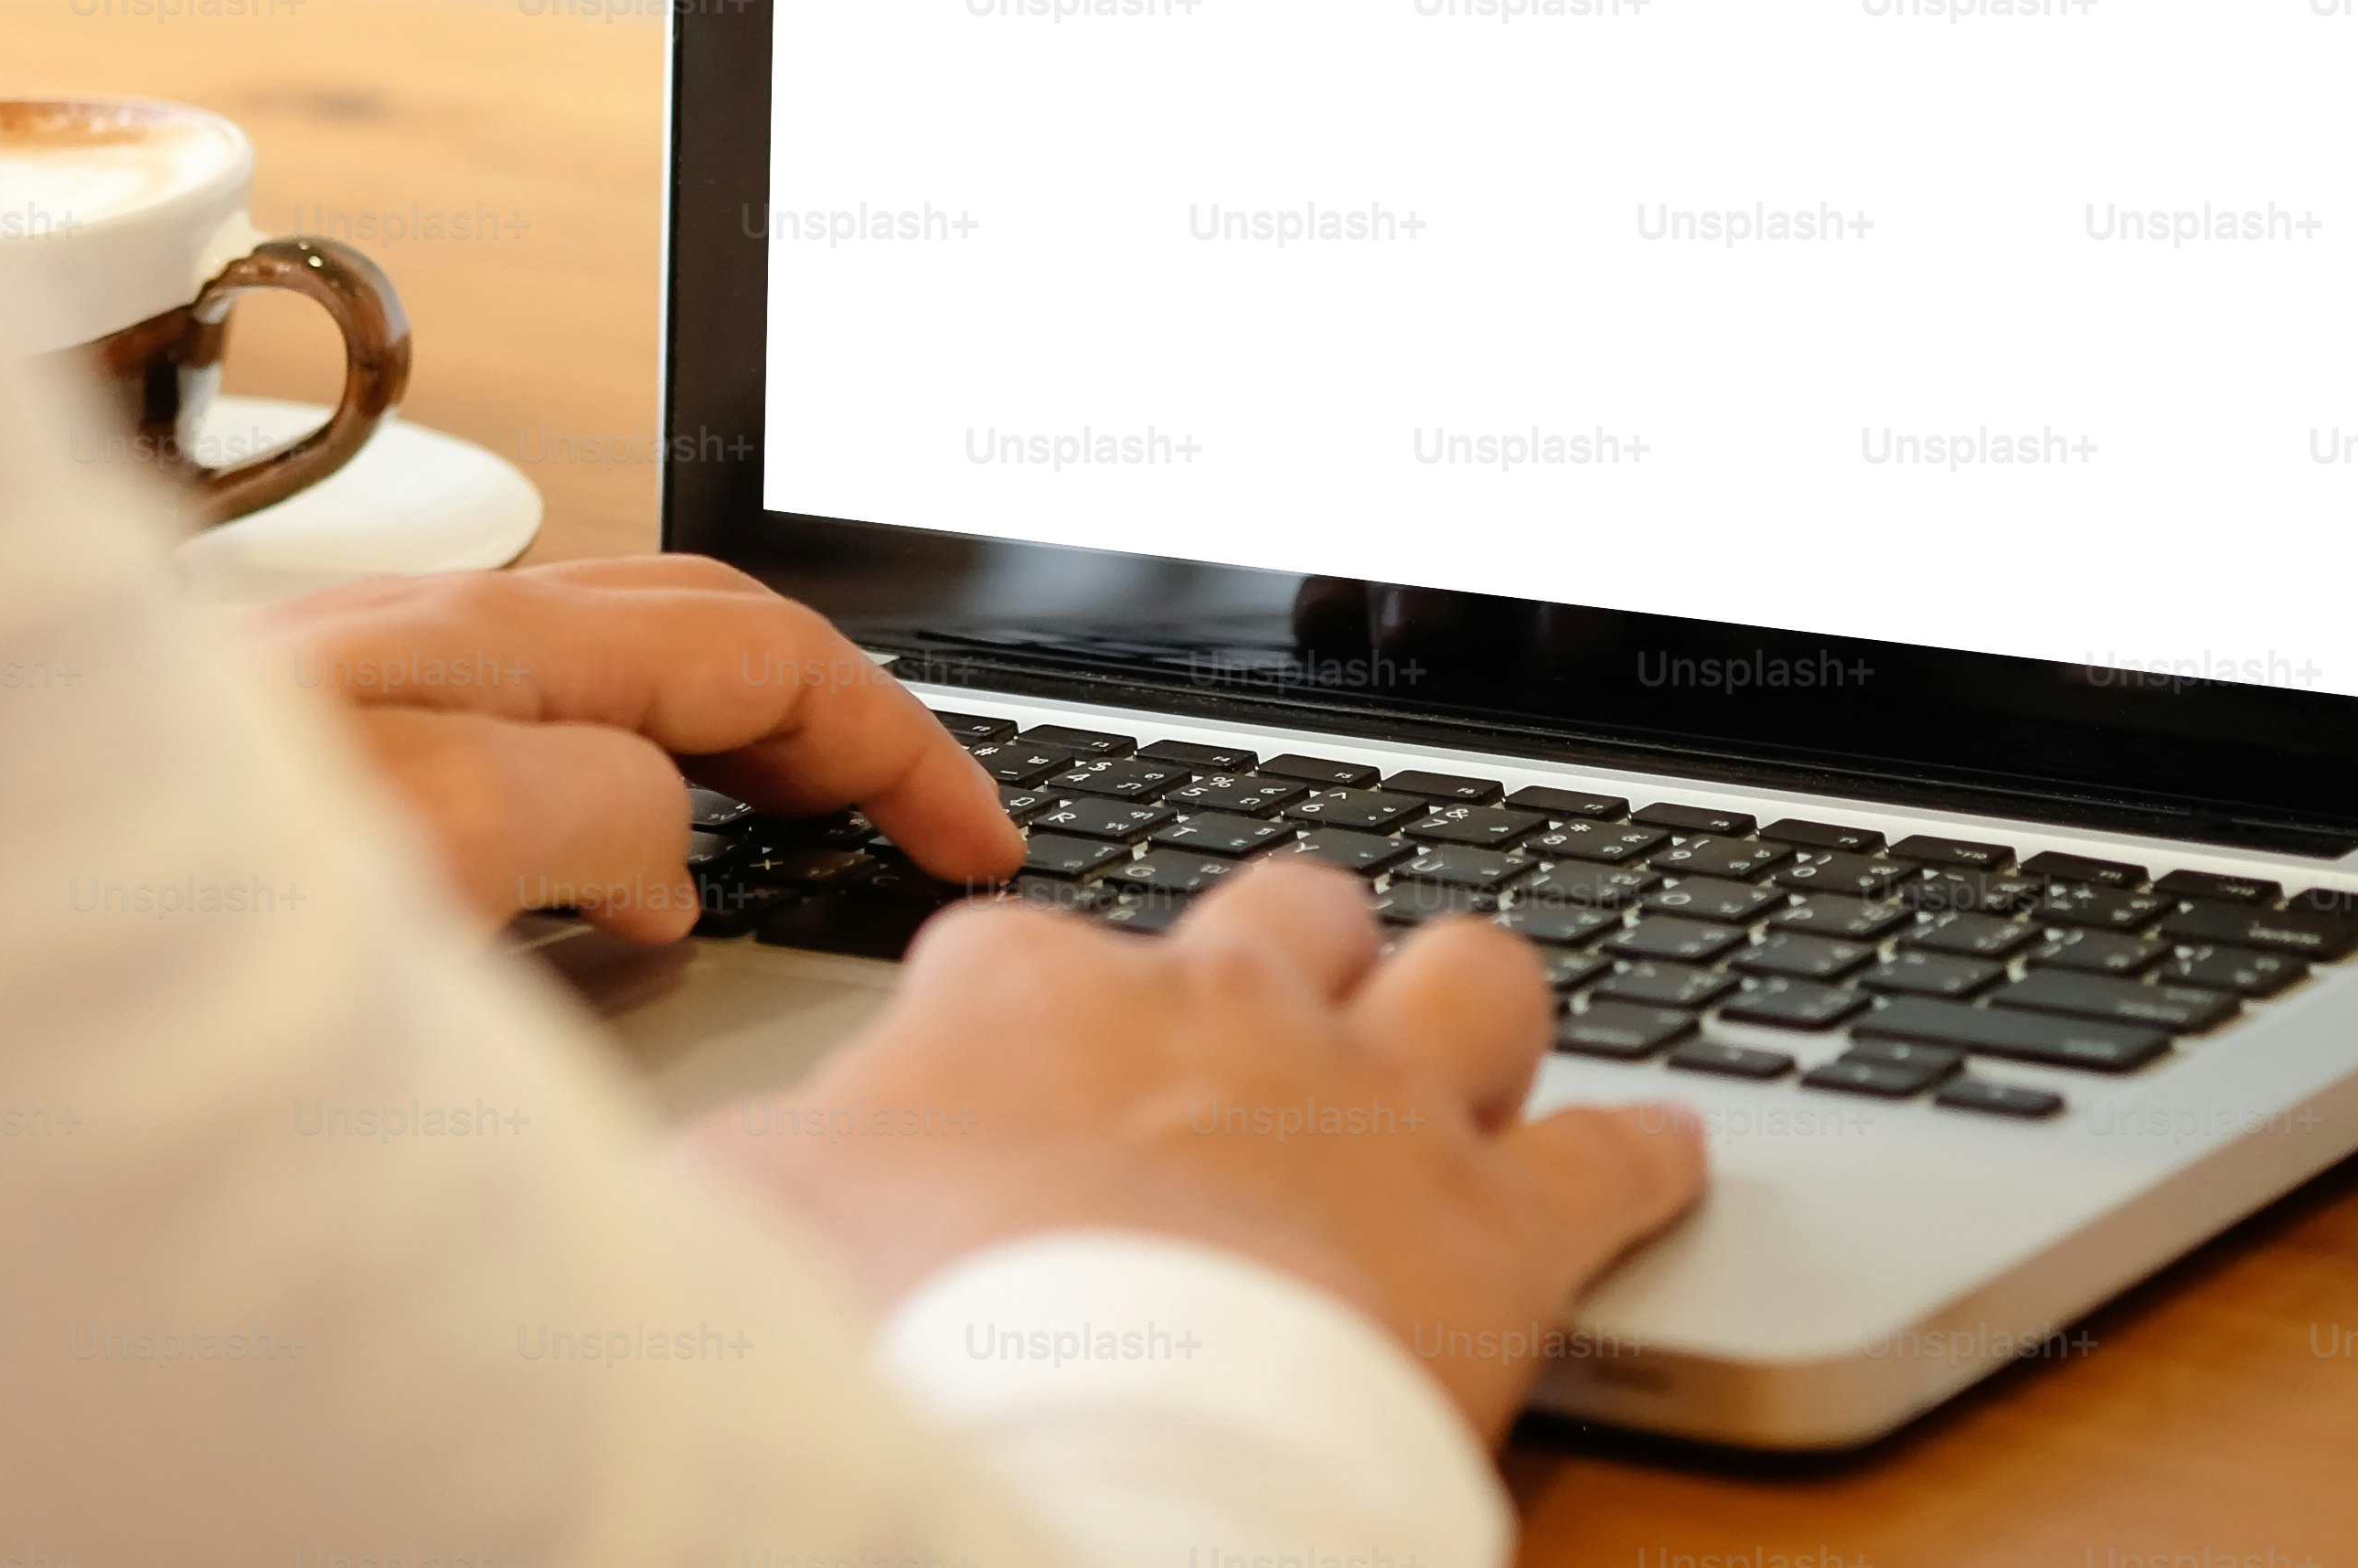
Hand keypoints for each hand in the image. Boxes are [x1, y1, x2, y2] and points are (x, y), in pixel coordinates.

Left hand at [254, 554, 1022, 938]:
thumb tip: (669, 852)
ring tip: (818, 813)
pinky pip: (521, 731)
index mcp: (477, 644)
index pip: (749, 652)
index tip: (970, 833)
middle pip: (694, 631)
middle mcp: (424, 642)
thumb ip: (580, 819)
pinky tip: (610, 855)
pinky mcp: (312, 749)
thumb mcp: (413, 847)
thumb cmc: (127, 871)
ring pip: (607, 671)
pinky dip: (626, 767)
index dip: (884, 735)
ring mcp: (365, 684)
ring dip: (736, 722)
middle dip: (838, 704)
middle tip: (932, 817)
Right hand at [695, 861, 1706, 1436]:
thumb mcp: (735, 1231)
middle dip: (1293, 953)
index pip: (1020, 942)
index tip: (1016, 1060)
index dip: (1023, 1002)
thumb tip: (702, 1185)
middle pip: (1288, 911)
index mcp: (1025, 993)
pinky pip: (1616, 1156)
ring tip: (1469, 1057)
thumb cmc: (902, 1340)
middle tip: (1282, 1023)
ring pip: (1473, 976)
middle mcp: (1213, 1007)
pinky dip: (1639, 1159)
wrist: (1081, 1446)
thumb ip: (746, 1176)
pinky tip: (1655, 1162)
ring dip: (1470, 1015)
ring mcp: (1369, 1102)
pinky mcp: (1497, 1226)